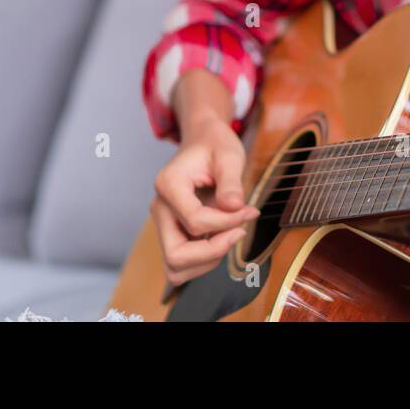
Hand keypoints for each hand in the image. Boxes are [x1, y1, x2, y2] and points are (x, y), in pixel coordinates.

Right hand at [151, 104, 258, 286]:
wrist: (204, 141)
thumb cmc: (216, 145)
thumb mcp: (230, 155)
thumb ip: (231, 182)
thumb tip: (234, 207)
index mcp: (169, 185)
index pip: (195, 222)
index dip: (226, 223)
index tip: (248, 211)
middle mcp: (160, 208)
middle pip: (176, 256)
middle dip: (213, 251)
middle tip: (238, 231)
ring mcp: (164, 223)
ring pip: (175, 267)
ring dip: (208, 260)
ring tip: (230, 234)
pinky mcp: (173, 232)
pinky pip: (183, 263)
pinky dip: (204, 260)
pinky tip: (222, 237)